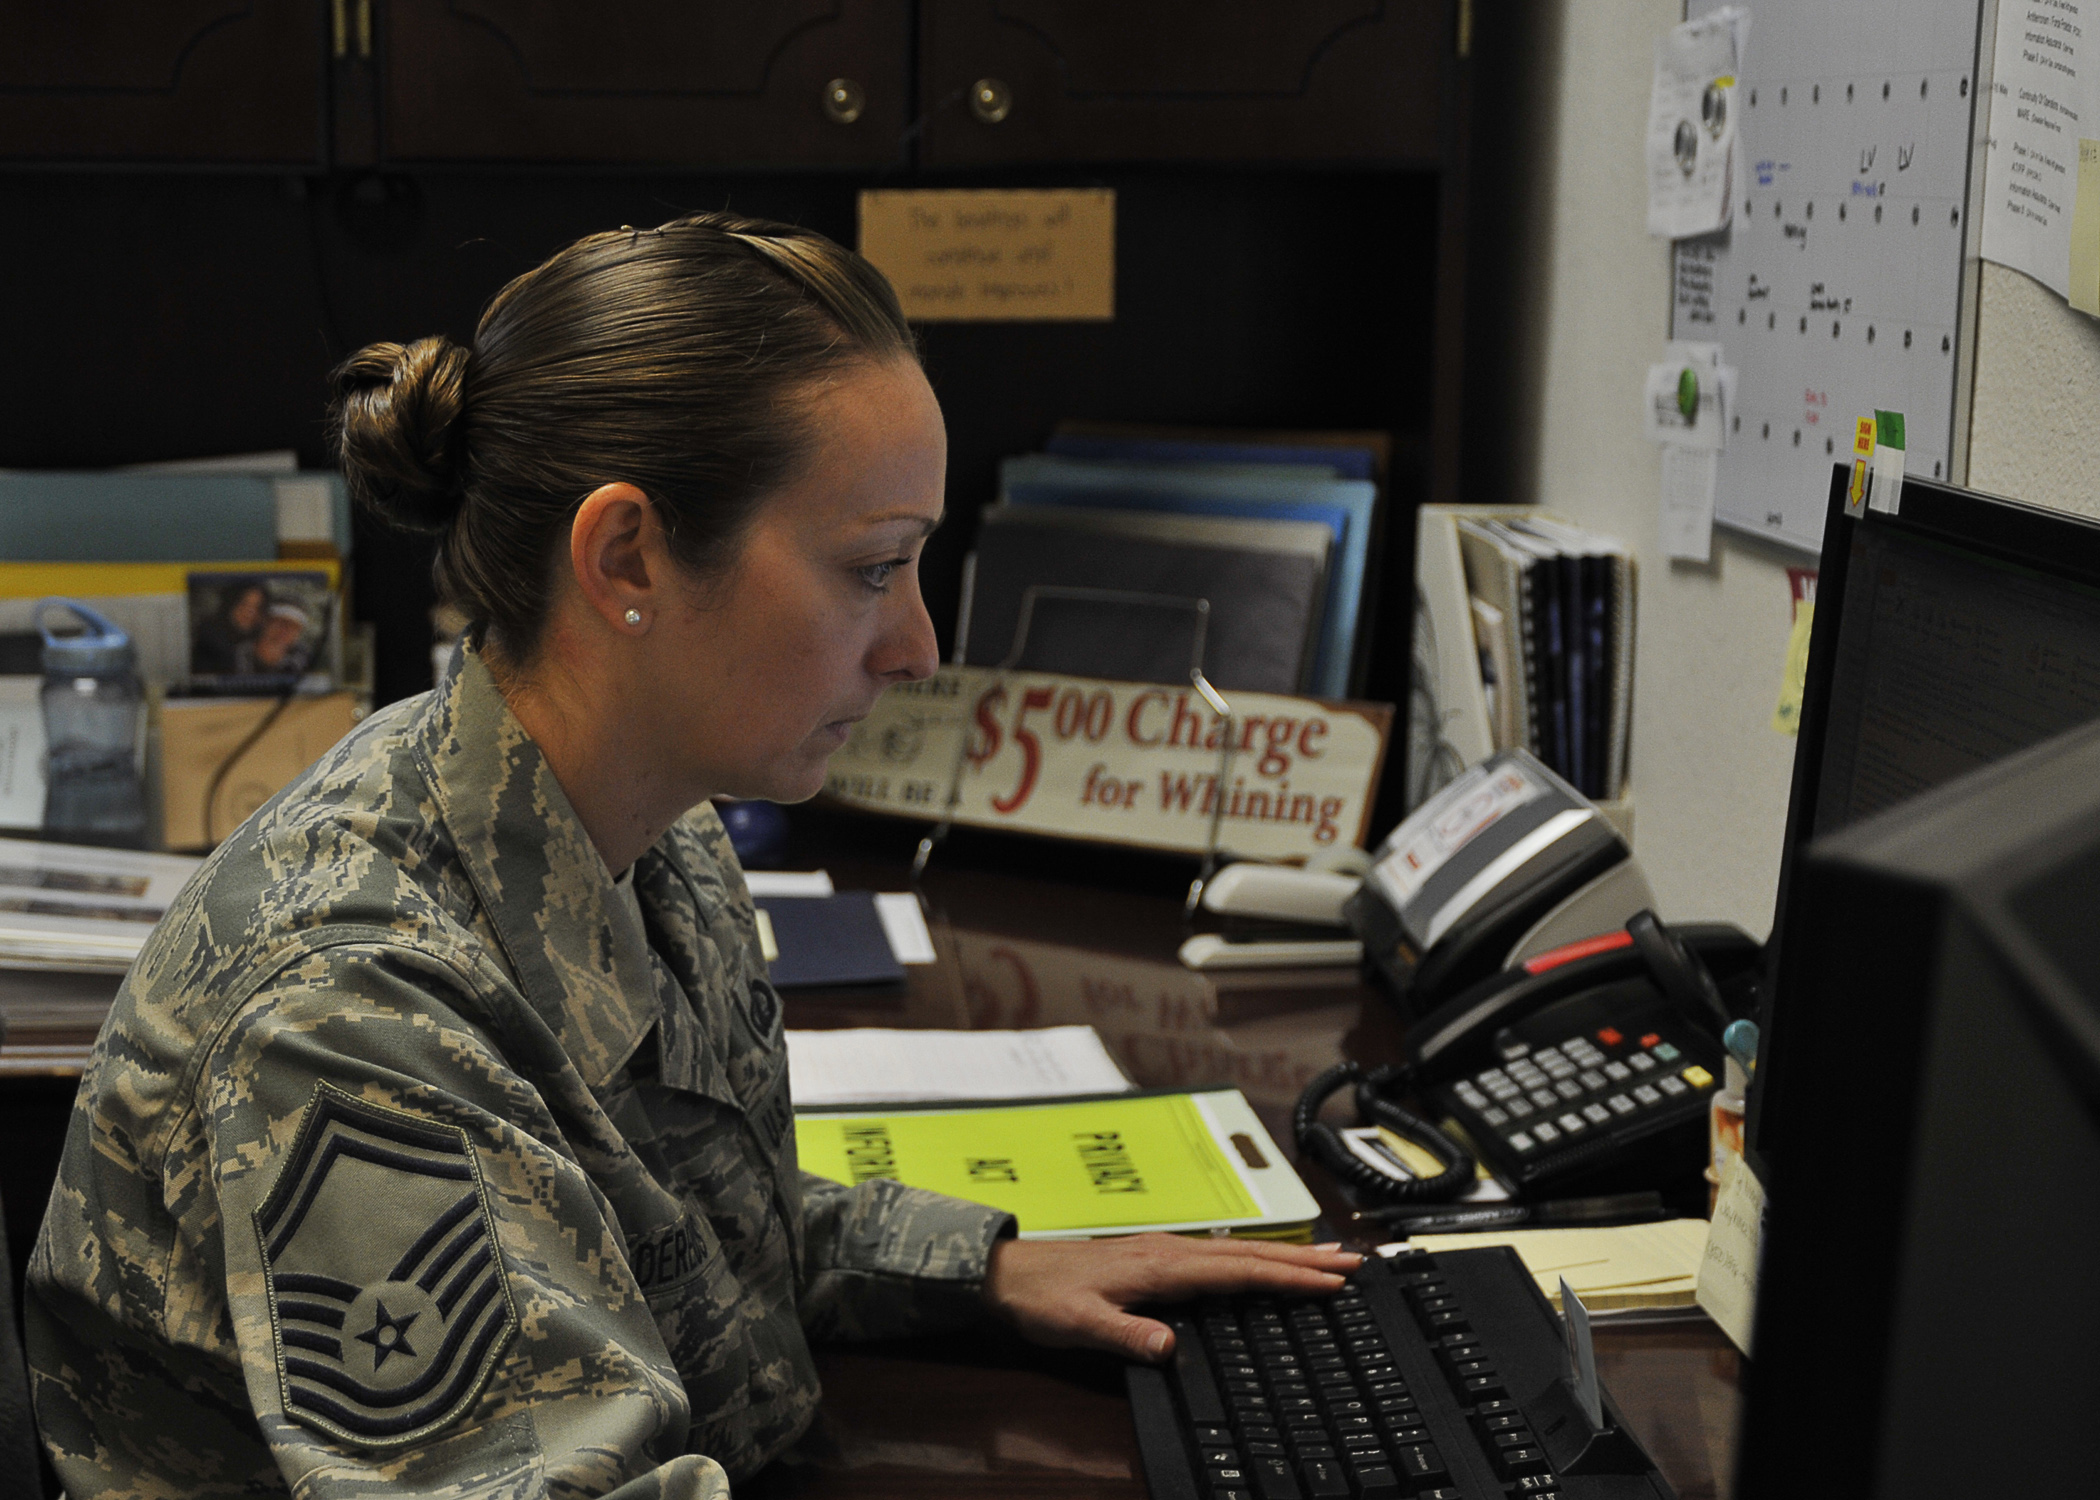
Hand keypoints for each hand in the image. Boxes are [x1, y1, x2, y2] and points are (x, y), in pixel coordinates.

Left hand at [982, 1233, 1363, 1362]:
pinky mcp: (1158, 1259)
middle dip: (1304, 1259)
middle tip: (1353, 1263)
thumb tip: (1169, 1348)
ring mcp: (1166, 1252)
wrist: (1009, 1274)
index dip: (1286, 1277)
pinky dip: (1255, 1258)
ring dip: (1285, 1255)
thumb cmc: (1043, 1299)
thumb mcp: (1079, 1326)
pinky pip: (1221, 1256)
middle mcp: (1171, 1252)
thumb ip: (1125, 1336)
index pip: (1238, 1271)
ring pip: (1239, 1251)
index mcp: (1162, 1266)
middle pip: (1250, 1254)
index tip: (1330, 1282)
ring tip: (1328, 1259)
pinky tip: (1265, 1264)